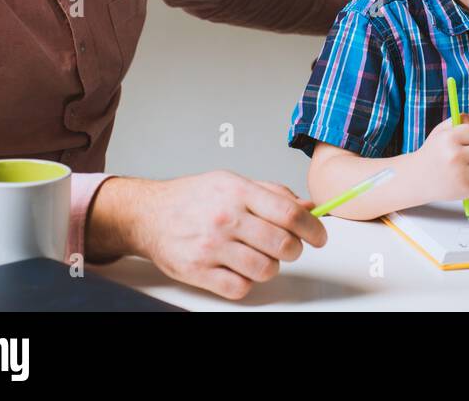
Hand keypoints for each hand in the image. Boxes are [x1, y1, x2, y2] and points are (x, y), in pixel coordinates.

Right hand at [110, 172, 326, 300]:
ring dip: (271, 267)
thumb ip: (272, 193)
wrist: (149, 214)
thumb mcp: (233, 181)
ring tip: (262, 257)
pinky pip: (239, 287)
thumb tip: (308, 207)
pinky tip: (241, 269)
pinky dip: (247, 283)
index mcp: (238, 192)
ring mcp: (211, 246)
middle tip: (290, 248)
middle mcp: (226, 218)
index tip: (319, 236)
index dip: (313, 228)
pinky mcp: (198, 271)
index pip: (289, 213)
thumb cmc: (193, 198)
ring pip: (265, 269)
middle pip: (282, 244)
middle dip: (295, 250)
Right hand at [413, 114, 468, 202]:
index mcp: (449, 138)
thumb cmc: (432, 153)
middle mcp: (454, 155)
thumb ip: (460, 121)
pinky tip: (462, 181)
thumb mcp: (440, 131)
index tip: (465, 142)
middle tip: (463, 158)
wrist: (416, 178)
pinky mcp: (463, 190)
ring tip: (464, 170)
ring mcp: (459, 174)